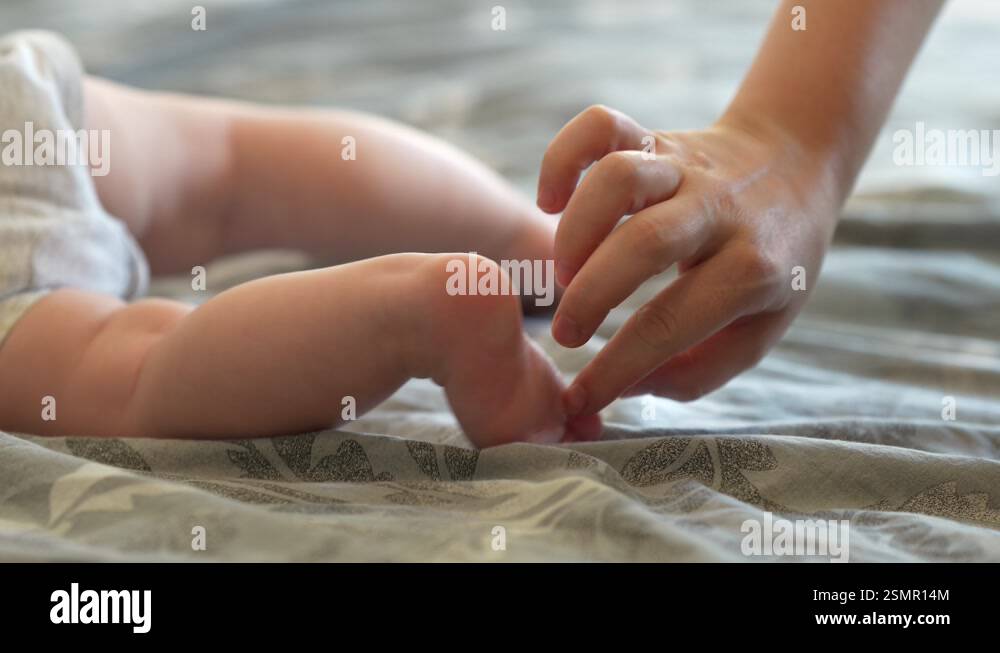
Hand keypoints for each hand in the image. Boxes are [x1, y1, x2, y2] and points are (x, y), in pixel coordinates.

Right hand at [537, 105, 842, 416]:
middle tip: (567, 334)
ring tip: (564, 272)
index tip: (580, 397)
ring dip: (575, 231)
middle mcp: (718, 210)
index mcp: (751, 267)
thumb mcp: (762, 327)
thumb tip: (629, 385)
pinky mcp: (655, 136)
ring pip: (618, 176)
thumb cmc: (771, 262)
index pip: (671, 322)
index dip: (616, 368)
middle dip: (589, 296)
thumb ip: (701, 369)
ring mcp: (684, 166)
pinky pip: (599, 126)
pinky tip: (551, 201)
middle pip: (643, 242)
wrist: (798, 166)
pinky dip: (561, 158)